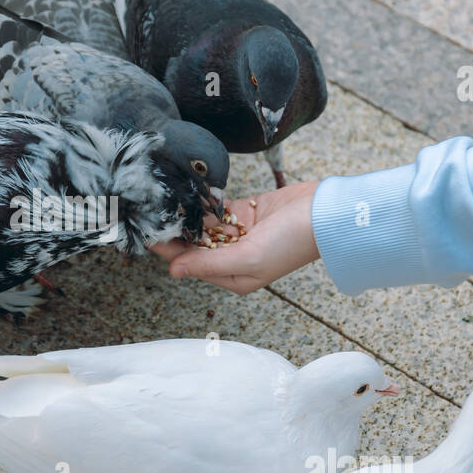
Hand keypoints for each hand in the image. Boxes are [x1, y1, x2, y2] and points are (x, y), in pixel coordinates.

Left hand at [151, 181, 320, 292]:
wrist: (326, 214)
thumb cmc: (293, 243)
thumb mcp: (247, 259)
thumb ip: (208, 264)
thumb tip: (173, 271)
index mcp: (234, 277)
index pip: (191, 264)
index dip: (169, 250)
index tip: (146, 234)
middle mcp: (234, 258)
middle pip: (194, 245)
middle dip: (173, 232)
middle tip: (148, 213)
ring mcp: (240, 235)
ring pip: (203, 226)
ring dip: (185, 216)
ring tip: (160, 202)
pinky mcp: (246, 212)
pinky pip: (217, 209)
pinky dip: (202, 203)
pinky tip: (184, 195)